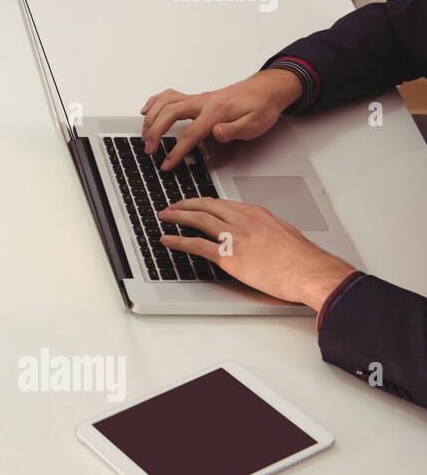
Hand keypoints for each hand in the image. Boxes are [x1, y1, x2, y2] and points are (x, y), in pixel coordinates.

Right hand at [141, 69, 302, 169]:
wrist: (267, 89)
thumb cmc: (261, 107)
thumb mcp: (256, 123)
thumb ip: (234, 130)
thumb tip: (216, 133)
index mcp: (217, 110)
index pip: (190, 133)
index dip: (176, 151)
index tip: (167, 164)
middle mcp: (203, 101)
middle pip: (170, 114)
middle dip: (155, 133)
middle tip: (149, 150)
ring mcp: (198, 98)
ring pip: (166, 103)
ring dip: (151, 119)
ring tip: (144, 135)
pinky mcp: (196, 98)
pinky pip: (169, 95)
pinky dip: (154, 101)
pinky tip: (146, 110)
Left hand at [159, 199, 354, 309]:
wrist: (310, 271)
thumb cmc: (303, 258)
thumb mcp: (284, 233)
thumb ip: (266, 229)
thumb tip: (258, 233)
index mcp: (257, 214)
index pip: (223, 203)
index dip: (204, 203)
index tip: (194, 203)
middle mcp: (243, 220)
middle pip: (207, 206)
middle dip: (185, 204)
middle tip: (172, 206)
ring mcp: (235, 237)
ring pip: (198, 219)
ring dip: (177, 216)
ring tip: (165, 216)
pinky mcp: (230, 256)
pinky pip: (196, 245)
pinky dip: (178, 241)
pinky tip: (168, 240)